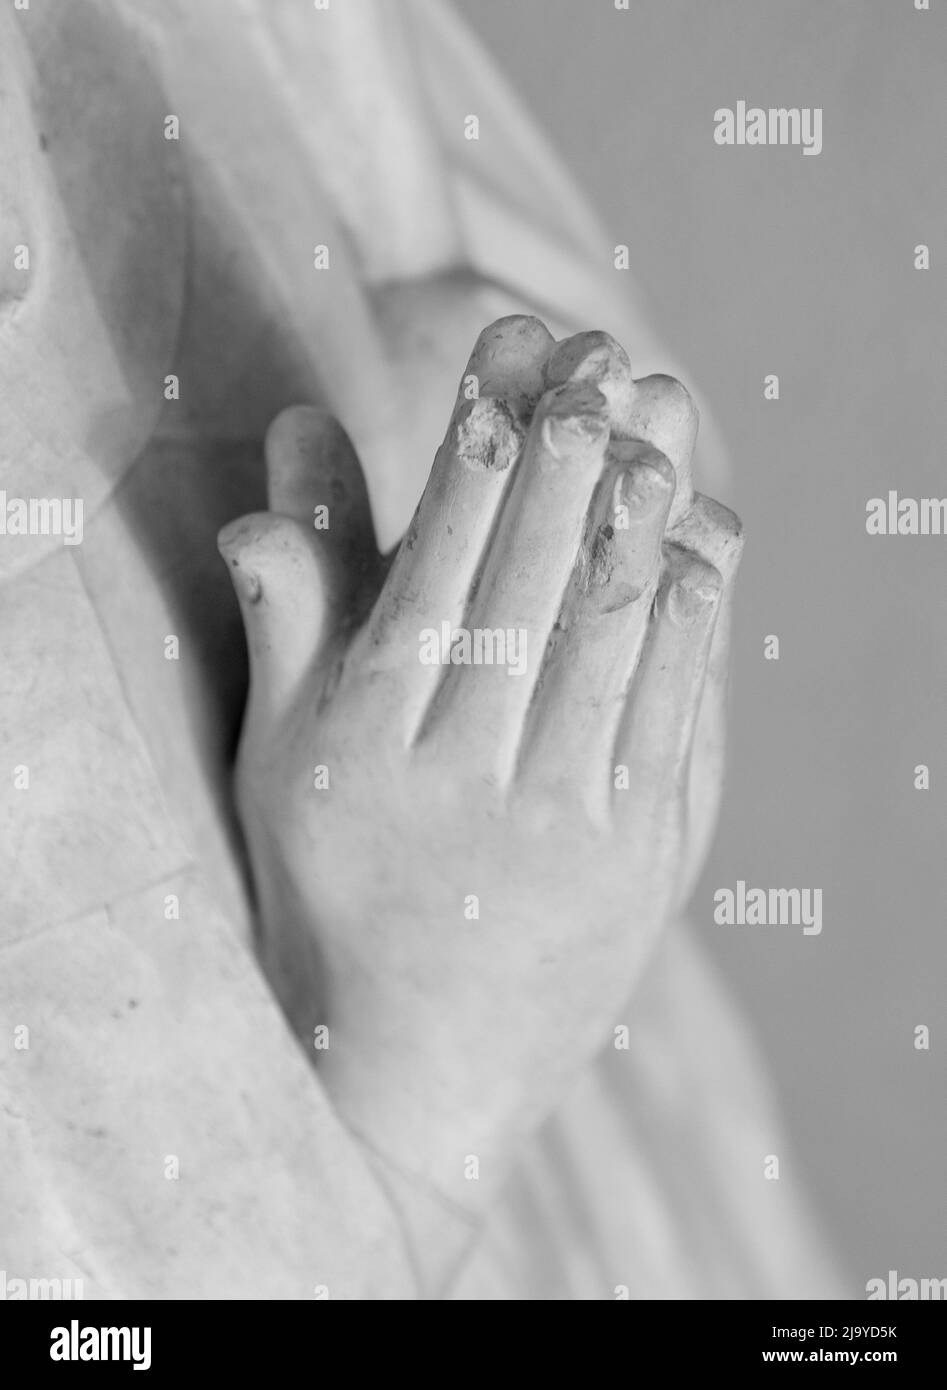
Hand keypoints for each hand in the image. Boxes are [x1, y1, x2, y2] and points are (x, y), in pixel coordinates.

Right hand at [219, 316, 742, 1239]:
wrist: (420, 1061)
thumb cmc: (333, 887)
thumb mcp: (282, 758)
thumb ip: (293, 603)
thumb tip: (282, 460)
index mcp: (368, 743)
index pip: (435, 561)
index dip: (479, 446)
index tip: (513, 354)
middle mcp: (467, 778)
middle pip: (532, 582)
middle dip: (573, 455)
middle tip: (603, 356)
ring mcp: (565, 824)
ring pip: (613, 637)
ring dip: (642, 516)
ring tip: (659, 416)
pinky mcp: (643, 862)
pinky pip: (678, 716)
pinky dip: (692, 623)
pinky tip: (697, 547)